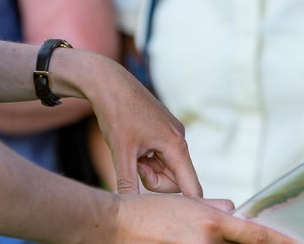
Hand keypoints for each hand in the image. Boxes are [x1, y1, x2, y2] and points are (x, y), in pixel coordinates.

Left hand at [59, 50, 202, 195]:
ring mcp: (171, 134)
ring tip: (130, 153)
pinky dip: (147, 158)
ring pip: (166, 167)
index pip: (191, 185)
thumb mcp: (121, 153)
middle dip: (154, 180)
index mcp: (175, 145)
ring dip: (148, 168)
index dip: (191, 204)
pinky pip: (160, 155)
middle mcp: (179, 139)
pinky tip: (132, 146)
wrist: (110, 83)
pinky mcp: (163, 130)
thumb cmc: (117, 114)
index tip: (193, 219)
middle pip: (176, 179)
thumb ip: (129, 183)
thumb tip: (132, 208)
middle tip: (134, 166)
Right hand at [114, 193, 299, 242]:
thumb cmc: (151, 212)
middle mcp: (208, 242)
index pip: (257, 235)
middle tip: (263, 240)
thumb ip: (215, 207)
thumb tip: (235, 209)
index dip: (282, 242)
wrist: (115, 225)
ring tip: (189, 232)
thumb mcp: (188, 201)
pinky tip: (186, 239)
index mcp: (214, 222)